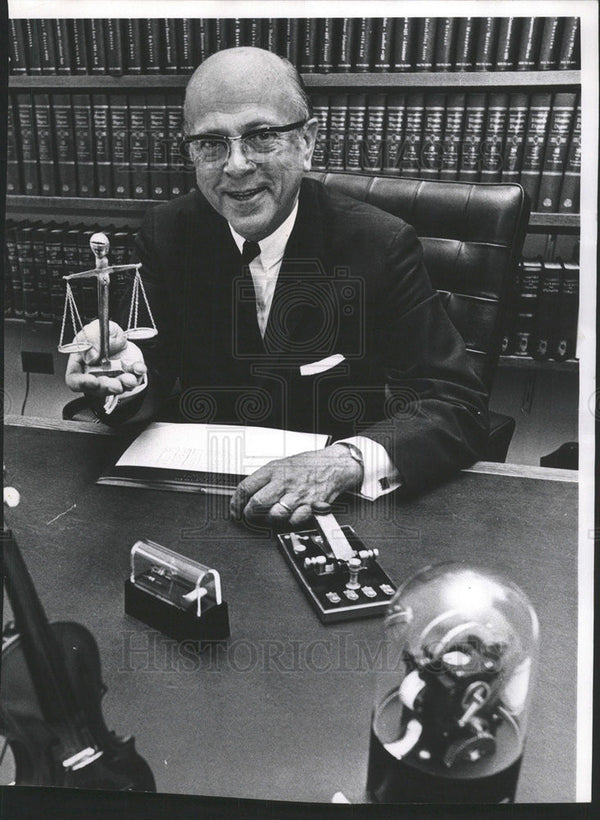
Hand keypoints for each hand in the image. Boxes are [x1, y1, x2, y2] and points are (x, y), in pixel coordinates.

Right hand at [65, 320, 146, 399]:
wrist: (123, 335)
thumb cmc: (103, 334)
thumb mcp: (96, 329)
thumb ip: (92, 340)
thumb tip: (91, 356)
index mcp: (80, 363)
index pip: (74, 380)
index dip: (82, 383)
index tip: (93, 381)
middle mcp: (94, 375)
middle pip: (97, 388)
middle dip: (107, 387)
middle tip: (116, 385)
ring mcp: (111, 378)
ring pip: (116, 388)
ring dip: (124, 384)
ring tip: (129, 378)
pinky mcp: (127, 377)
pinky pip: (134, 378)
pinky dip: (137, 373)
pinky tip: (138, 367)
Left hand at [230, 444, 363, 525]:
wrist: (334, 465)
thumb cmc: (308, 465)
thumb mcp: (281, 464)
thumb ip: (264, 479)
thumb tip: (245, 496)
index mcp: (273, 470)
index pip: (246, 487)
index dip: (236, 502)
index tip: (235, 510)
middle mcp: (284, 482)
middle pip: (257, 503)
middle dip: (249, 513)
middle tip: (249, 516)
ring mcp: (297, 495)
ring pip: (274, 515)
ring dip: (269, 520)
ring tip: (270, 516)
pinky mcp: (310, 506)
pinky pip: (294, 521)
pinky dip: (289, 522)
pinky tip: (289, 516)